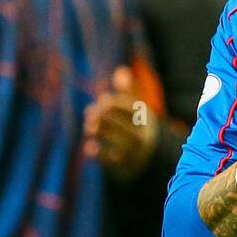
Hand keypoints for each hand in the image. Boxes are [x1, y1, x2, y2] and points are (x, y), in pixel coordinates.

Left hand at [84, 66, 158, 183]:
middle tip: (89, 114)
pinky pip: (112, 159)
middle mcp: (143, 135)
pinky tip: (88, 147)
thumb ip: (128, 91)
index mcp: (147, 119)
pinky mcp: (126, 166)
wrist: (149, 160)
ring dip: (101, 132)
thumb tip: (120, 70)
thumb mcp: (137, 110)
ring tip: (88, 127)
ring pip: (118, 140)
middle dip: (105, 117)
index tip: (101, 100)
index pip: (131, 108)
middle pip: (124, 123)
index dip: (114, 103)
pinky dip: (99, 153)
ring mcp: (135, 151)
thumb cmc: (138, 128)